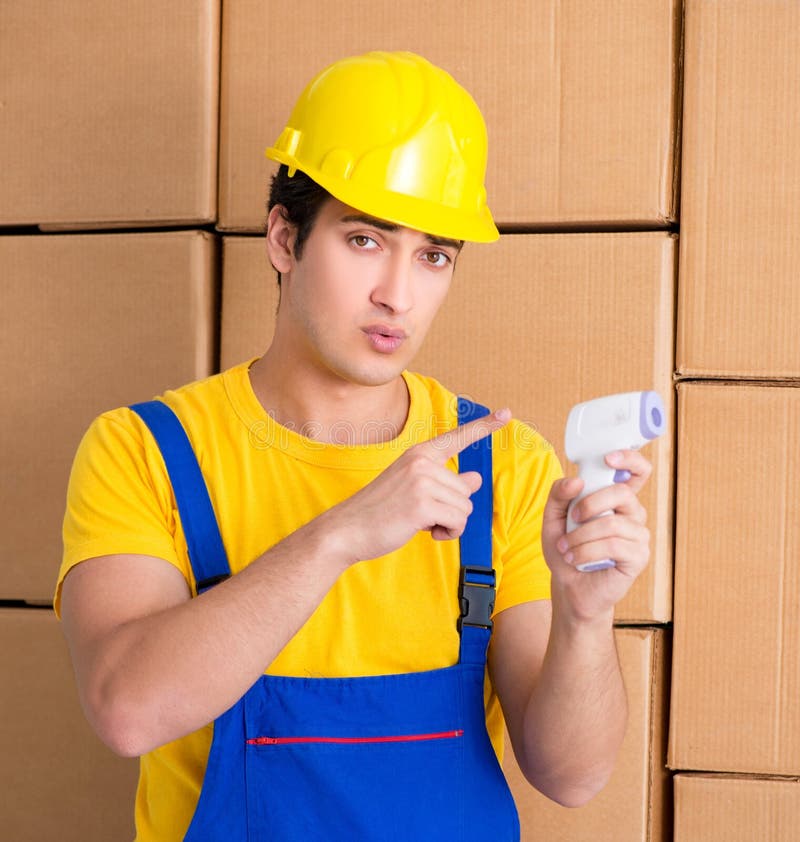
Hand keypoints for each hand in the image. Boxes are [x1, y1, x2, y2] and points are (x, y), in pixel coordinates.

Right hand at [328, 408, 511, 563]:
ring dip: (449, 523)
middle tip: (420, 515)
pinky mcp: (422, 504)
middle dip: (451, 511)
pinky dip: (447, 533)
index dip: (484, 426)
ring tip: (419, 522)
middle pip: (466, 491)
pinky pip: (457, 522)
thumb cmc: (379, 510)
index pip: (457, 438)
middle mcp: (422, 462)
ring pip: (465, 508)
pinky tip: (425, 531)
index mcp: (419, 454)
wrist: (347, 529)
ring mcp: (422, 481)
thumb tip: (476, 480)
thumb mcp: (413, 489)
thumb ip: (446, 483)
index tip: (506, 413)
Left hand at [541, 450, 652, 619]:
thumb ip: (558, 494)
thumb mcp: (552, 517)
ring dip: (581, 536)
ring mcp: (638, 535)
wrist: (569, 586)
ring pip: (612, 523)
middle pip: (622, 493)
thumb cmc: (566, 549)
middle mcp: (632, 514)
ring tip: (567, 548)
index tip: (608, 459)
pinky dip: (587, 552)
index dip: (630, 459)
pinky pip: (613, 546)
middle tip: (572, 519)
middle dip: (590, 504)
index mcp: (615, 499)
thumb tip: (576, 481)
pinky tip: (576, 559)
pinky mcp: (638, 557)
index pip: (638, 471)